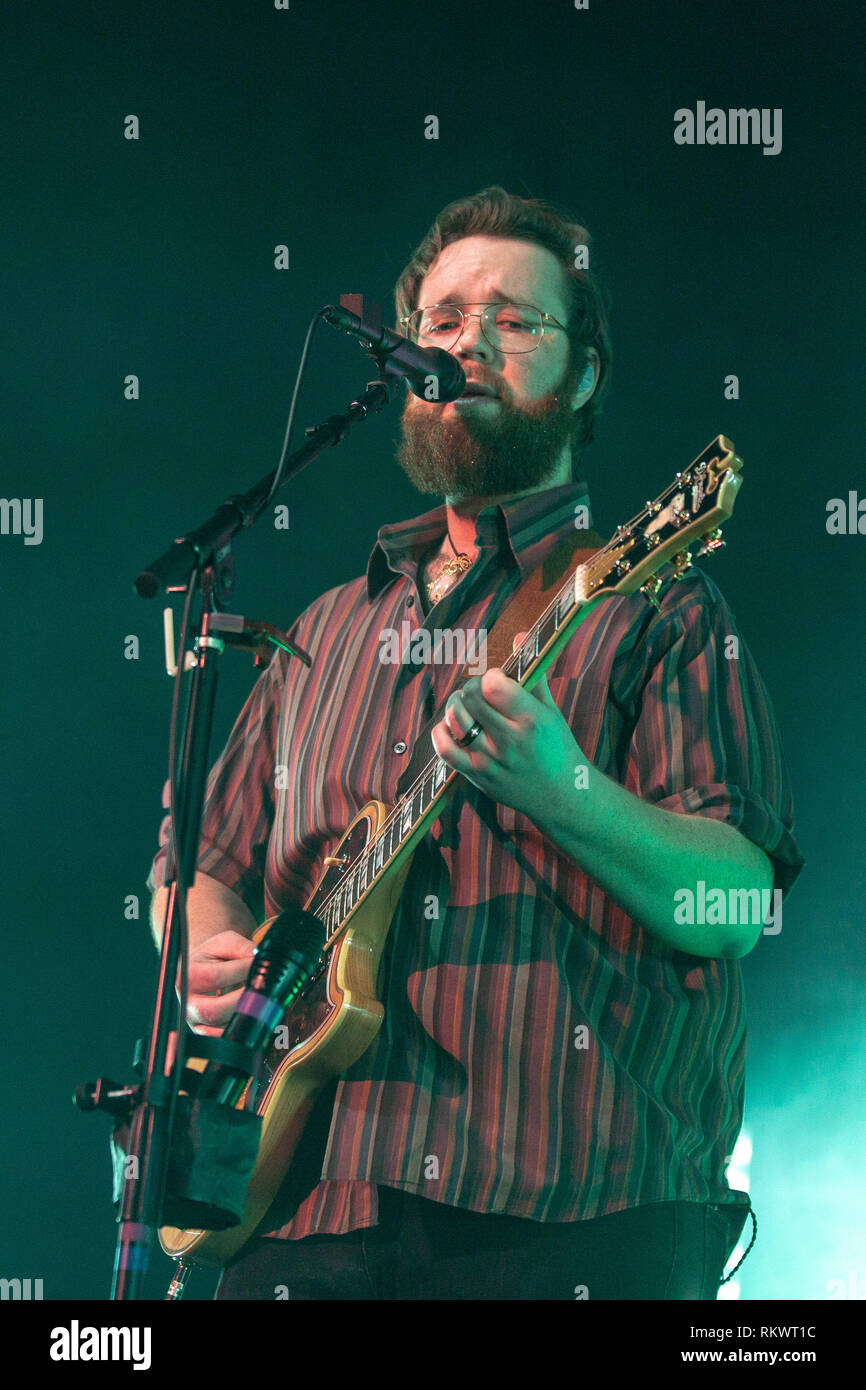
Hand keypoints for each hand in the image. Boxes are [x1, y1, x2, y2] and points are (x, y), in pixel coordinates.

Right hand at [180, 930, 255, 1035]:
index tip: (259, 965)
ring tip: (258, 997)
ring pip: (222, 1026)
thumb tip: (258, 960)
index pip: (215, 977)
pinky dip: (242, 1026)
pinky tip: (250, 1011)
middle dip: (243, 999)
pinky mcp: (206, 1033)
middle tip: (262, 987)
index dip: (241, 970)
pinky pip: (225, 1036)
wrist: (203, 969)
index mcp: (187, 976)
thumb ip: (242, 948)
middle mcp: (187, 1003)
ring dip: (246, 1012)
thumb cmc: (214, 956)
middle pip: (215, 1010)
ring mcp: (196, 1021)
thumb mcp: (226, 942)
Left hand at [431, 632, 584, 830]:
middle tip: (481, 693)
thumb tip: (520, 634)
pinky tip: (449, 727)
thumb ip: (533, 674)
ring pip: (455, 720)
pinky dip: (440, 733)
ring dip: (456, 705)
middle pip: (471, 697)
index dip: (491, 676)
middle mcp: (510, 740)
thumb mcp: (552, 711)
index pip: (494, 684)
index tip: (498, 681)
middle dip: (473, 687)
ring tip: (466, 706)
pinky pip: (445, 751)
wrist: (562, 797)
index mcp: (532, 720)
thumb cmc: (557, 749)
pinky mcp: (477, 777)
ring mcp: (491, 760)